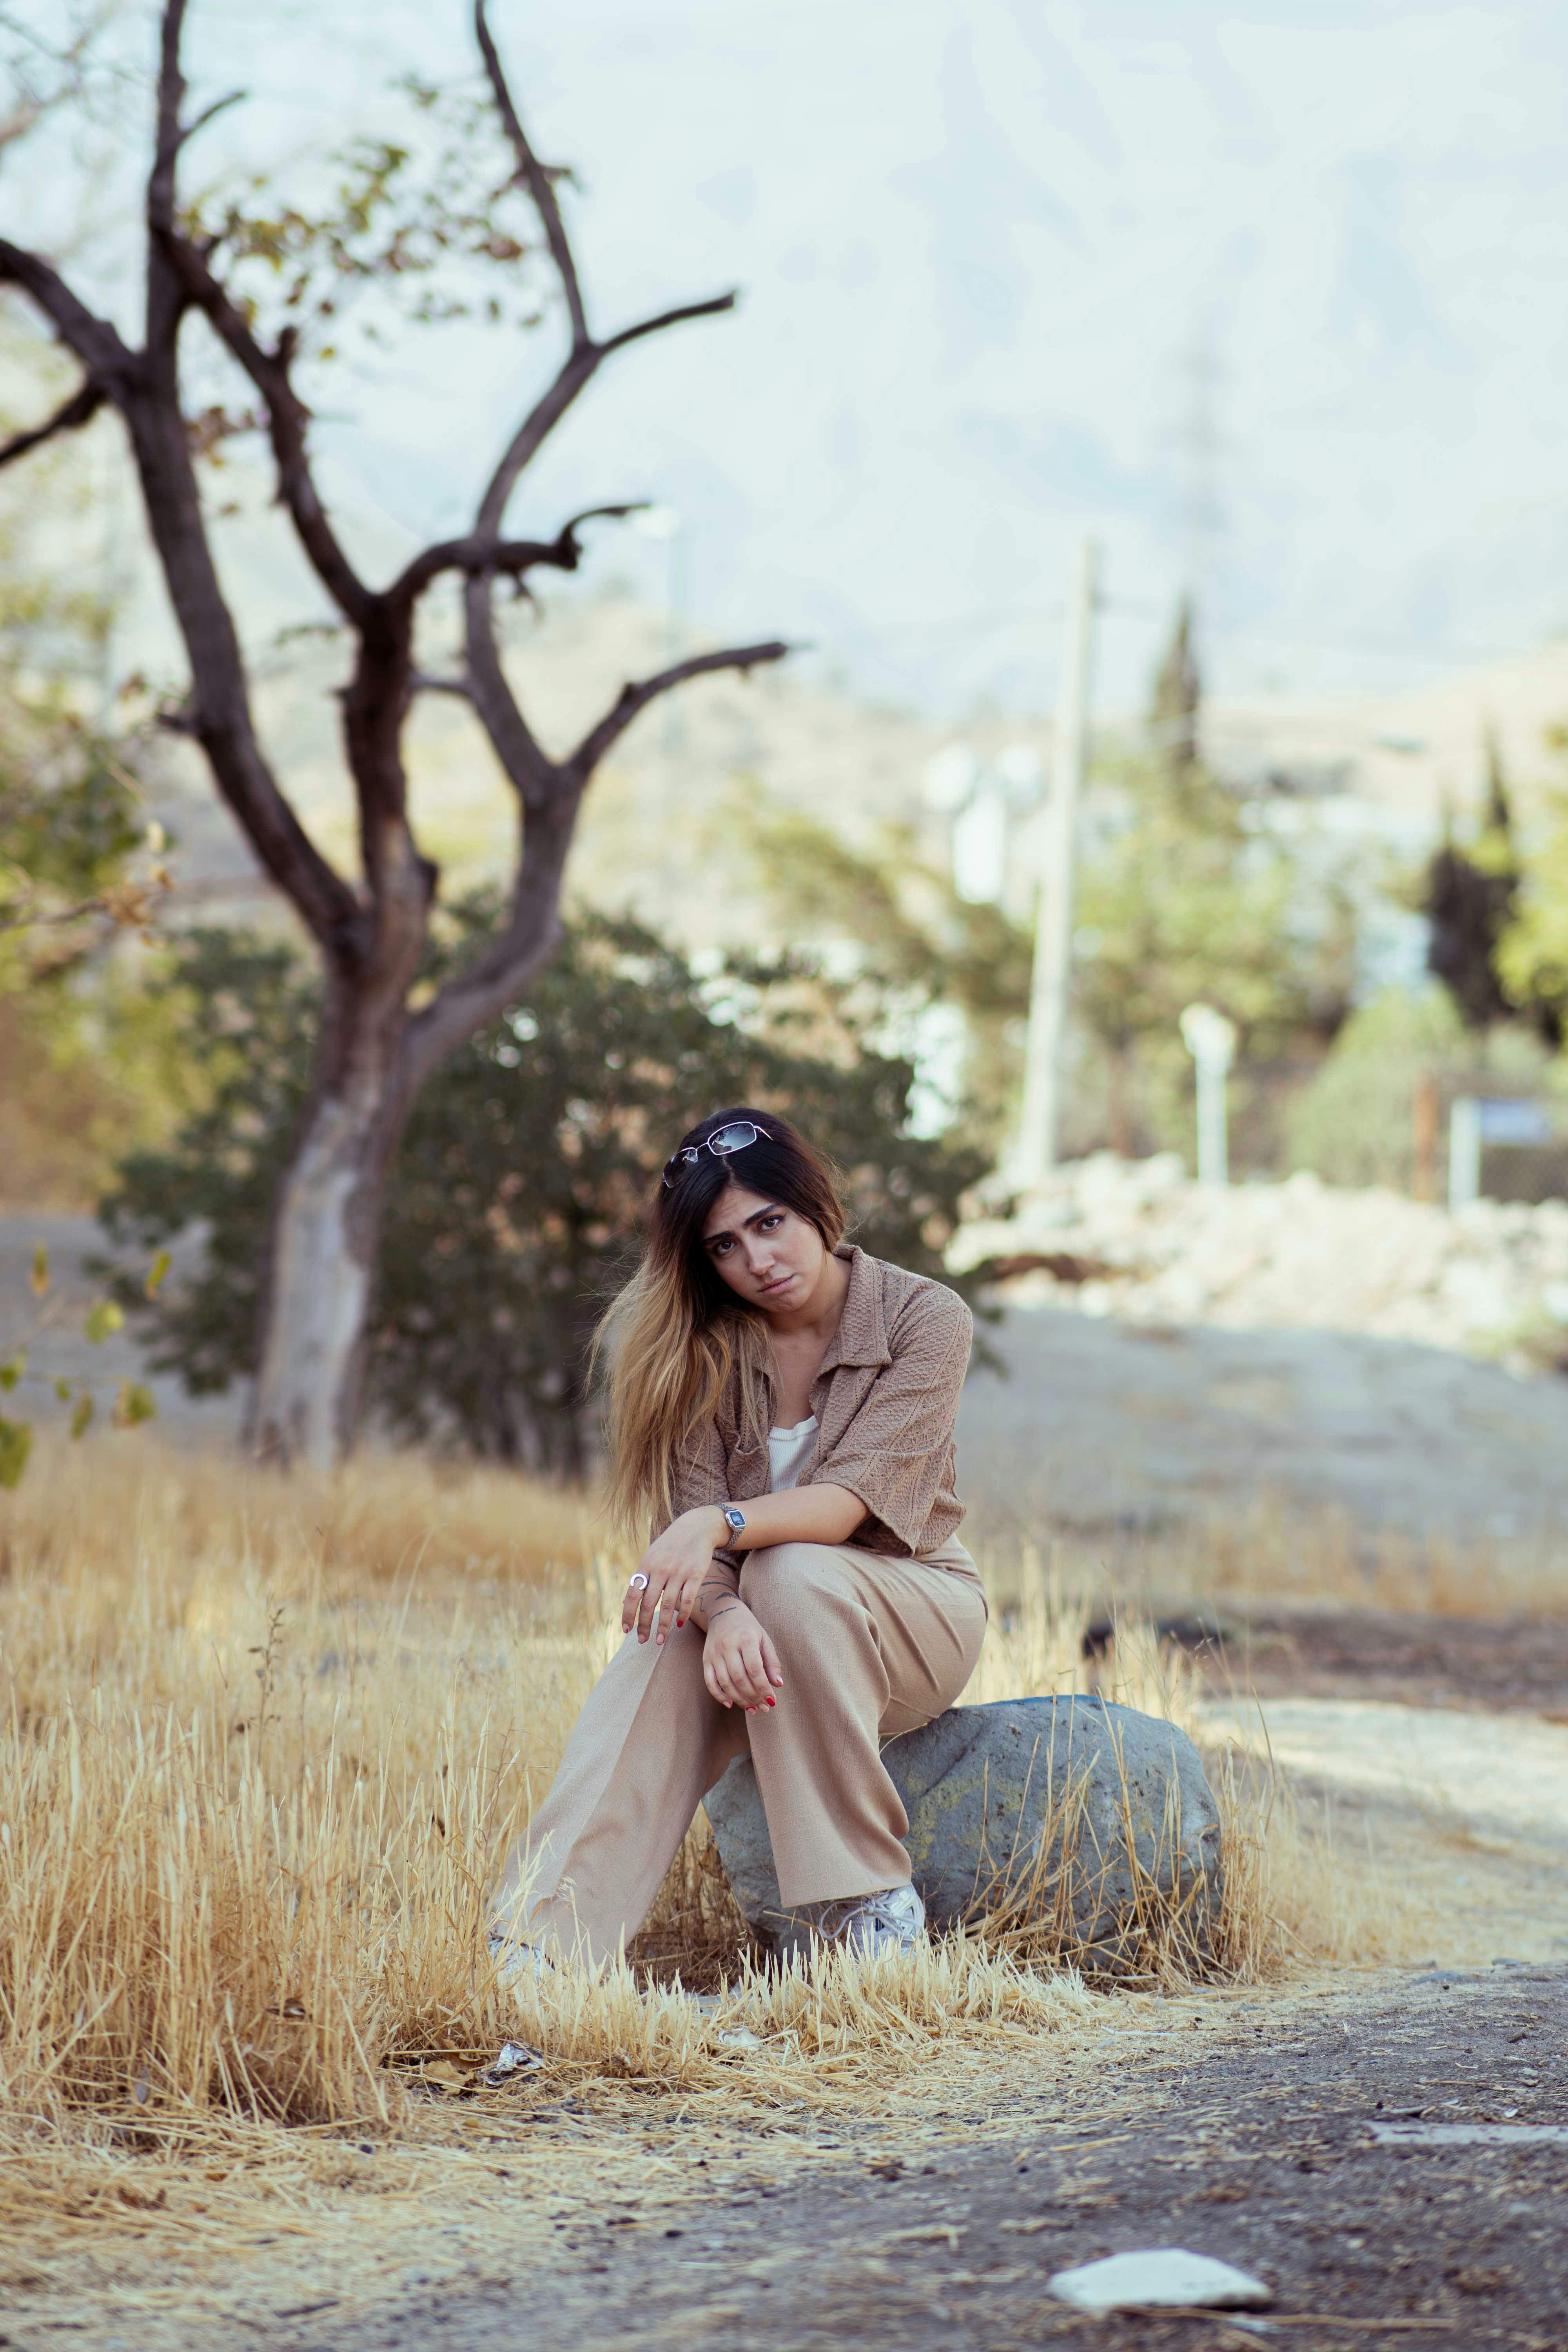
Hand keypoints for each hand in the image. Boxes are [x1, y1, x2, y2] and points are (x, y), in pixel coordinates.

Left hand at [621, 1507, 726, 1644]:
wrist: (697, 1527)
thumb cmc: (670, 1545)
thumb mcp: (651, 1556)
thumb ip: (641, 1578)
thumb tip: (627, 1603)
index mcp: (646, 1565)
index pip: (633, 1594)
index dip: (628, 1614)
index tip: (626, 1630)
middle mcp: (660, 1570)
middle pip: (649, 1603)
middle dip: (644, 1625)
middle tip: (642, 1640)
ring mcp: (679, 1572)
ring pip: (668, 1605)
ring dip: (663, 1626)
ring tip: (660, 1640)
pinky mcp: (695, 1575)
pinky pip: (687, 1599)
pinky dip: (683, 1614)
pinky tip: (679, 1624)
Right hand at [703, 1602, 783, 1712]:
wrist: (723, 1612)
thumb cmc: (748, 1628)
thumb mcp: (764, 1639)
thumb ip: (771, 1662)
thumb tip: (778, 1684)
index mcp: (745, 1638)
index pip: (755, 1669)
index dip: (764, 1688)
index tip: (772, 1701)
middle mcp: (727, 1646)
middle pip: (739, 1678)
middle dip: (753, 1697)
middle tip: (764, 1707)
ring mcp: (714, 1653)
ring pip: (725, 1683)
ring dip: (739, 1700)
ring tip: (752, 1709)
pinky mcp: (706, 1660)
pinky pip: (710, 1682)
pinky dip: (719, 1696)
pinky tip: (731, 1704)